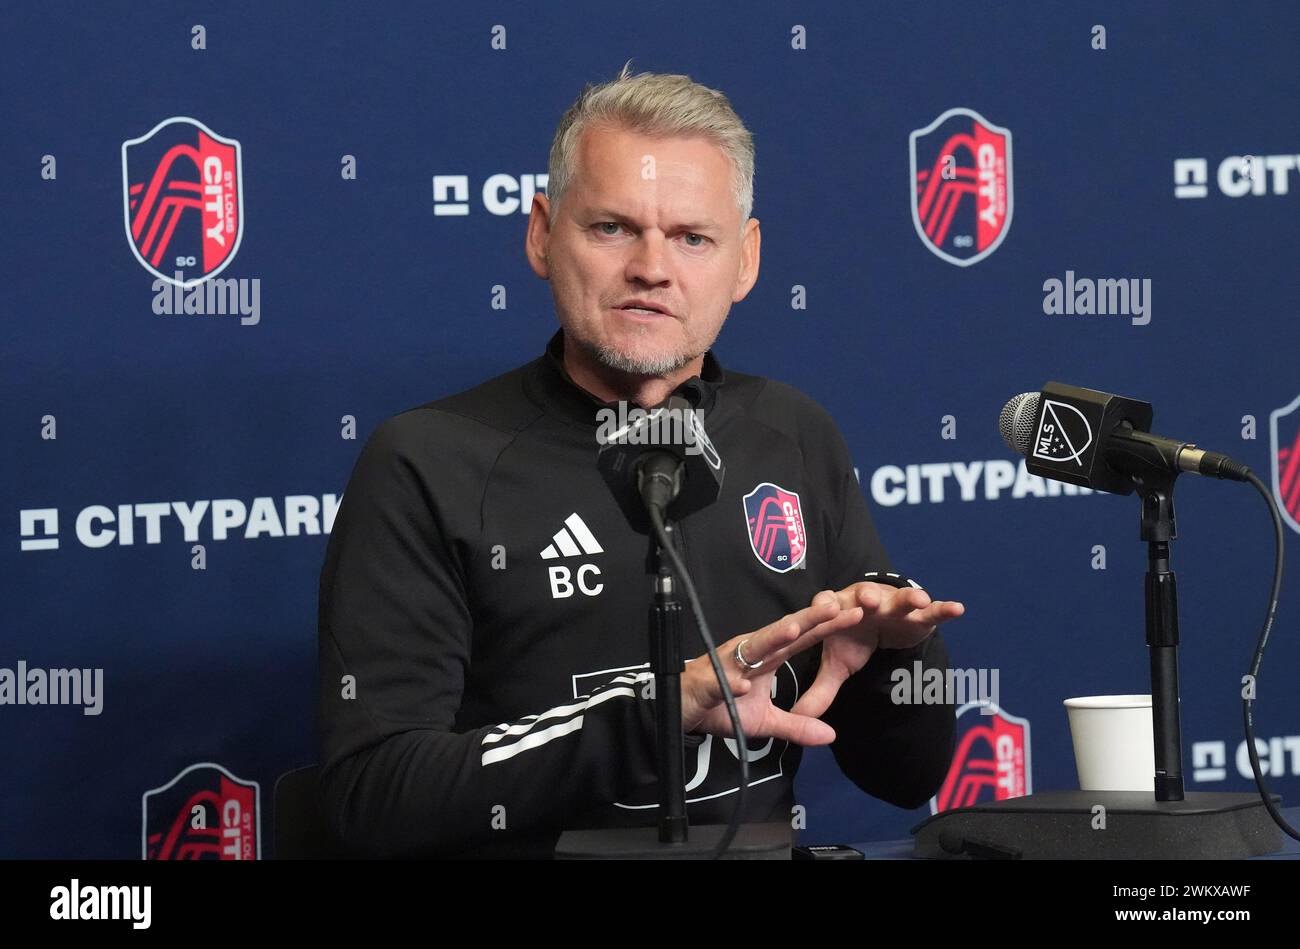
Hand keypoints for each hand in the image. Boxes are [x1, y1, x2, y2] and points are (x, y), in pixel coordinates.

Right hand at [680, 590, 863, 745]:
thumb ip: (796, 725)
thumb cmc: (720, 706)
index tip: (855, 613)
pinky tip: (744, 684)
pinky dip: (731, 682)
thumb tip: (831, 735)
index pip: (801, 639)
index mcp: (765, 658)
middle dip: (808, 620)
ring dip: (772, 638)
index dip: (827, 627)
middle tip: (836, 606)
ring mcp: (726, 667)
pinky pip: (720, 683)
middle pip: (783, 634)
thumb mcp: (765, 722)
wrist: (679, 710)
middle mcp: (748, 653)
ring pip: (752, 649)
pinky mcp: (706, 685)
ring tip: (795, 630)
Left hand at [790, 582, 964, 719]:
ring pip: (900, 599)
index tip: (825, 608)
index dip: (825, 604)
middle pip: (864, 594)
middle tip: (869, 601)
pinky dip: (944, 609)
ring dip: (909, 598)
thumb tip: (800, 719)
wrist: (880, 624)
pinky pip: (932, 610)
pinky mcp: (918, 613)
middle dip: (867, 596)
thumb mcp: (838, 665)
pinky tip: (957, 609)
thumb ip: (821, 689)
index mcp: (839, 608)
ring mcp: (894, 605)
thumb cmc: (853, 638)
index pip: (827, 602)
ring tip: (919, 600)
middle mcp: (865, 600)